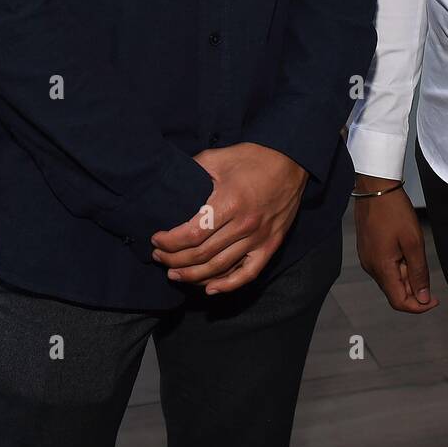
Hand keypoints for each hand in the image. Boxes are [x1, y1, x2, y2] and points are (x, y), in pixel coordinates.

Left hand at [149, 143, 308, 294]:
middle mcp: (244, 225)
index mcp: (230, 202)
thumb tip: (169, 182)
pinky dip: (228, 285)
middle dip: (174, 259)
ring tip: (174, 273)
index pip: (192, 234)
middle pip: (202, 255)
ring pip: (220, 268)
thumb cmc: (252, 158)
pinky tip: (209, 289)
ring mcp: (259, 238)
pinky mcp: (270, 245)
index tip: (156, 240)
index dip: (170, 242)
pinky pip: (248, 274)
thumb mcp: (218, 157)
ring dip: (193, 276)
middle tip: (159, 257)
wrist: (290, 161)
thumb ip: (192, 170)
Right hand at [353, 174, 438, 313]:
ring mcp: (367, 258)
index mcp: (381, 268)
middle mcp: (370, 267)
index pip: (398, 302)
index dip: (418, 306)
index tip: (434, 300)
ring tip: (414, 252)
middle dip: (413, 288)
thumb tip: (422, 298)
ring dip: (406, 275)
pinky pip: (384, 267)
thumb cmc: (394, 210)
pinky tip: (405, 249)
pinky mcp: (367, 250)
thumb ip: (418, 272)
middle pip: (394, 292)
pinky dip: (398, 266)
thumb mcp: (413, 242)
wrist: (375, 187)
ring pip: (390, 279)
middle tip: (426, 268)